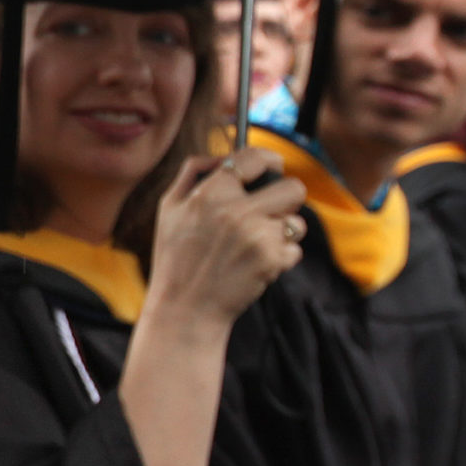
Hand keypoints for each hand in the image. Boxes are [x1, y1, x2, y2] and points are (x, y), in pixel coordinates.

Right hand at [141, 150, 305, 329]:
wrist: (185, 309)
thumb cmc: (175, 258)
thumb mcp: (169, 208)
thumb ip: (193, 173)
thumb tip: (224, 156)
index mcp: (210, 192)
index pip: (255, 158)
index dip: (269, 160)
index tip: (272, 166)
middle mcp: (236, 210)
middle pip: (293, 188)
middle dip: (286, 199)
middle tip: (270, 211)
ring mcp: (257, 236)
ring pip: (297, 222)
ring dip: (283, 232)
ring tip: (257, 244)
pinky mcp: (271, 260)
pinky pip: (294, 248)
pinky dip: (280, 257)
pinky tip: (255, 265)